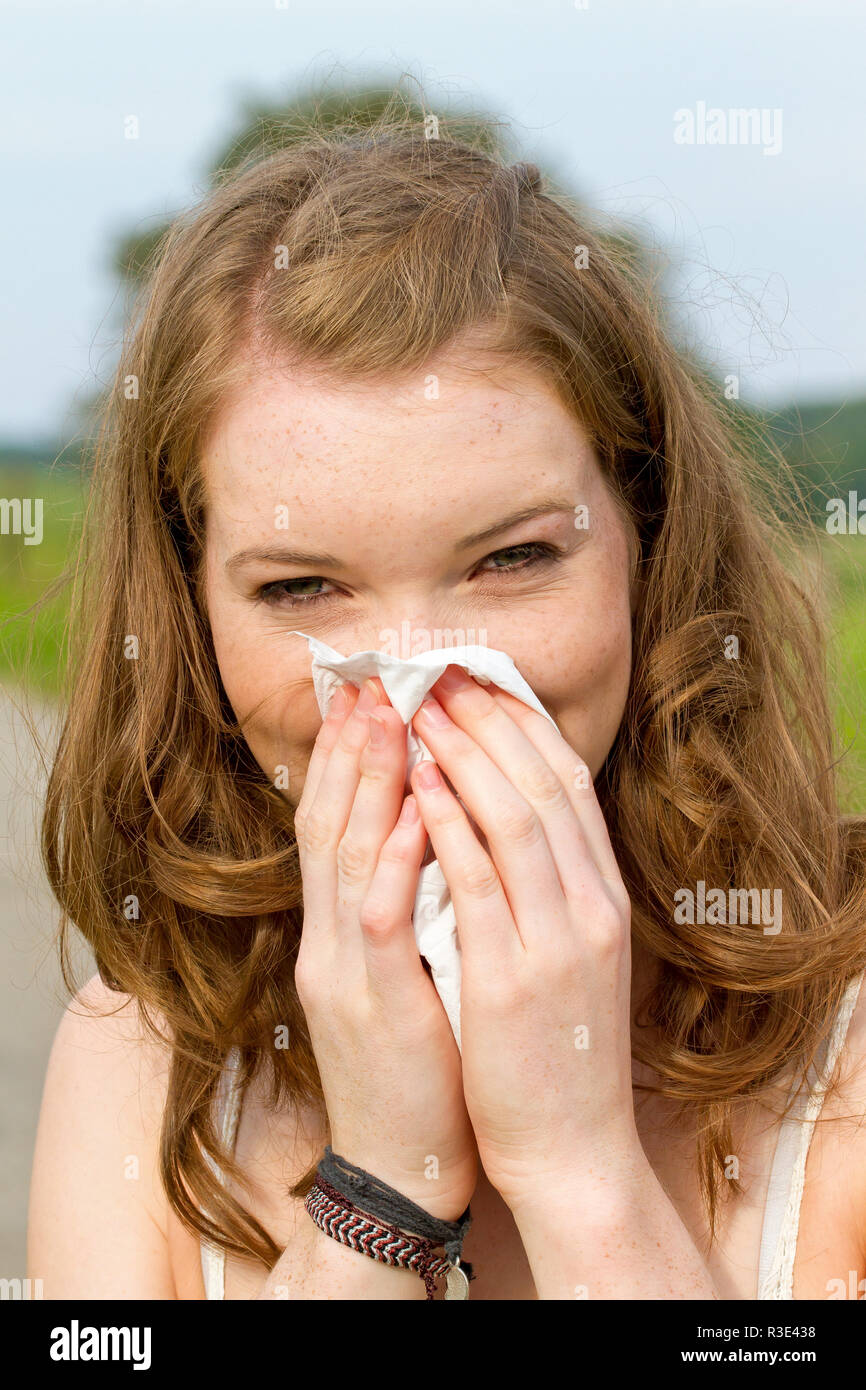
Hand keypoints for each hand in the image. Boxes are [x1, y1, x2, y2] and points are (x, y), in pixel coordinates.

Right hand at [294, 675, 477, 1221]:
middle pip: (329, 824)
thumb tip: (430, 837)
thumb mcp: (402, 977)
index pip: (333, 827)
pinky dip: (398, 858)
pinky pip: (384, 919)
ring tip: (391, 715)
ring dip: (369, 780)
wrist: (403, 1168)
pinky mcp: (378, 1005)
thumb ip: (404, 910)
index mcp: (339, 935)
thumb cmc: (419, 1069)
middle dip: (351, 748)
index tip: (367, 698)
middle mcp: (330, 943)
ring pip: (348, 856)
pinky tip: (418, 809)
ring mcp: (347, 972)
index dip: (345, 759)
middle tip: (373, 681)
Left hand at [409, 666, 643, 1210]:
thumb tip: (514, 824)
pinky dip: (451, 822)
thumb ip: (552, 892)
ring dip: (465, 751)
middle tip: (443, 670)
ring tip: (421, 704)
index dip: (523, 724)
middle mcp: (591, 907)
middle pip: (543, 784)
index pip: (567, 785)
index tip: (481, 678)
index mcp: (603, 899)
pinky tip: (422, 780)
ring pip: (515, 816)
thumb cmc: (559, 1053)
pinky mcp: (513, 977)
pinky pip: (478, 879)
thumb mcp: (572, 958)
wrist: (573, 1151)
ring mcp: (558, 940)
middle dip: (490, 718)